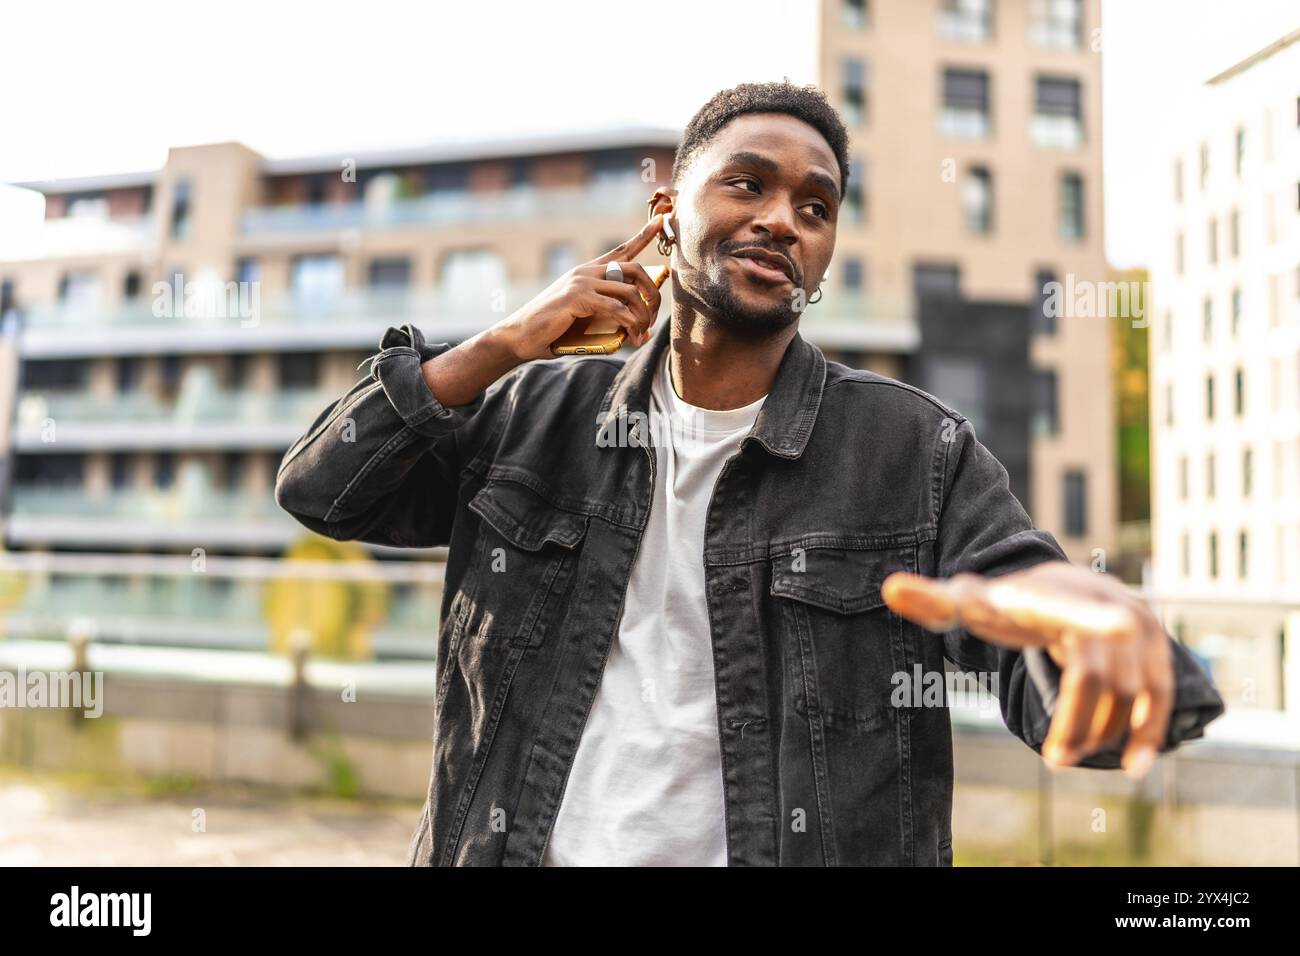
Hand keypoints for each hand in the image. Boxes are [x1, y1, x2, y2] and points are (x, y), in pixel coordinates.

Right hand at [492, 215, 668, 361]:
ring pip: (630, 291)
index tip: (663, 219)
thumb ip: (608, 316)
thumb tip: (639, 330)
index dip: (644, 235)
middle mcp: (587, 271)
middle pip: (635, 270)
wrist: (521, 337)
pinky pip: (616, 307)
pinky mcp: (577, 297)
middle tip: (653, 318)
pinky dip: (629, 323)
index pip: (621, 250)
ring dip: (642, 315)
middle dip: (653, 293)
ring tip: (641, 334)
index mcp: (588, 272)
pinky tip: (632, 335)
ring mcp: (581, 282)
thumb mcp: (584, 317)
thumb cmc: (552, 330)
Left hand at [881, 561, 1172, 778]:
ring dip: (1102, 733)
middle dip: (1076, 721)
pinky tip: (1134, 766)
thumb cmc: (1010, 601)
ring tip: (1065, 757)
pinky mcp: (1159, 650)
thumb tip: (888, 589)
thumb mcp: (971, 600)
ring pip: (1128, 693)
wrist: (1064, 584)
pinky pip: (1160, 696)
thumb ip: (932, 600)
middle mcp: (1106, 604)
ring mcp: (1140, 626)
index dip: (1095, 617)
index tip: (1121, 627)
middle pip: (1094, 676)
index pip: (1072, 610)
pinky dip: (1150, 730)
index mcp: (1056, 594)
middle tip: (1052, 760)